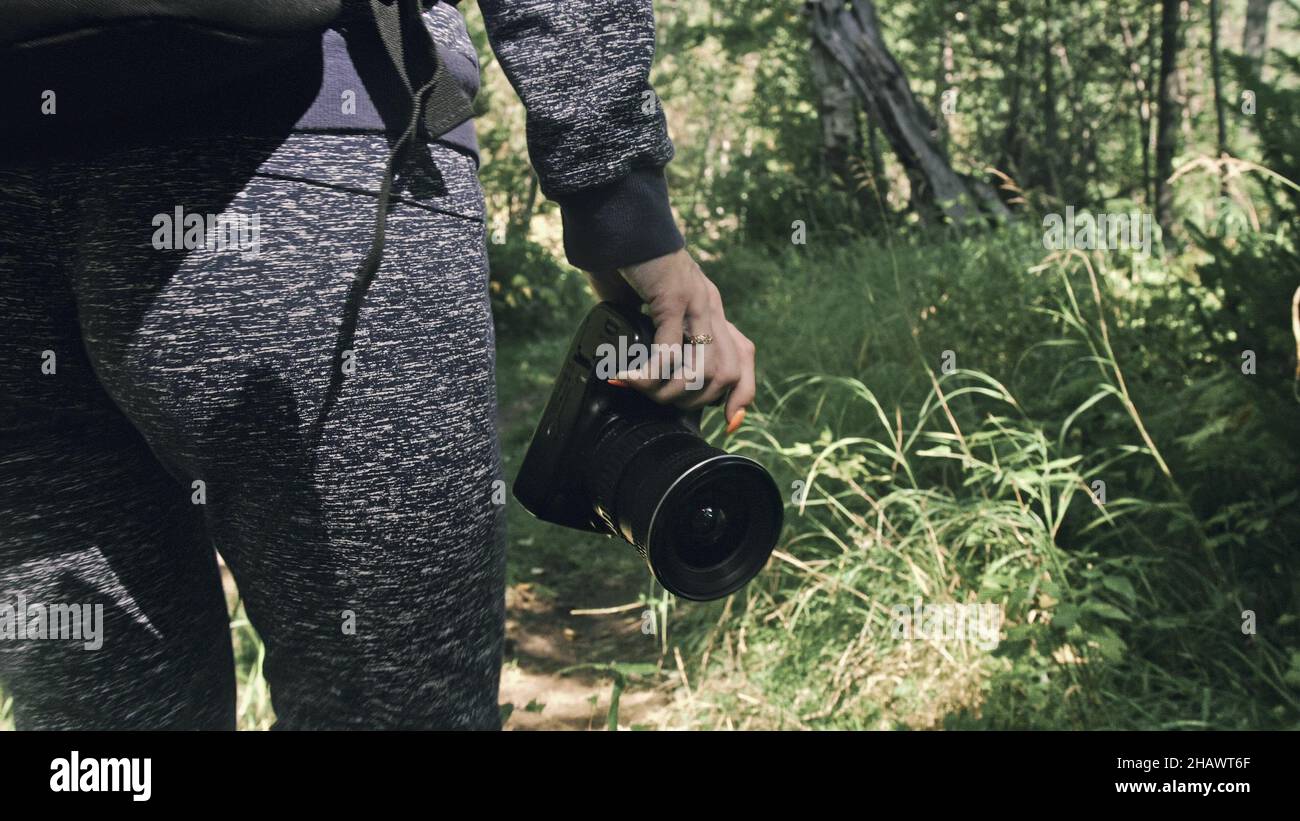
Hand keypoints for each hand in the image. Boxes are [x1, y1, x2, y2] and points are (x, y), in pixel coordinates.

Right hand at [586, 248, 754, 431]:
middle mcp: (711, 305)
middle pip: (727, 374)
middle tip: (656, 398)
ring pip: (703, 370)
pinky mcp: (673, 296)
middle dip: (692, 400)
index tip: (727, 423)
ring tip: (640, 387)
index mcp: (710, 307)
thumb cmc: (626, 262)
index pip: (743, 357)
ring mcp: (696, 300)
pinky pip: (669, 351)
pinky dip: (649, 373)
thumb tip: (641, 370)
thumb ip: (654, 331)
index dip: (741, 395)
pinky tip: (627, 376)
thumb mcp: (647, 304)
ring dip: (669, 391)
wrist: (619, 221)